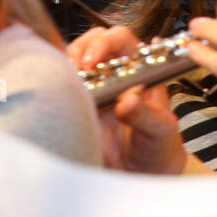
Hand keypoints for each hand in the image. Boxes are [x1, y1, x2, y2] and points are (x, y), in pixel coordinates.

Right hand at [67, 25, 187, 173]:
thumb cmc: (158, 149)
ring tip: (67, 81)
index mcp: (139, 71)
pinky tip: (57, 94)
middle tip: (78, 69)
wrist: (143, 176)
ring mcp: (94, 87)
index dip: (105, 43)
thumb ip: (147, 116)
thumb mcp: (160, 133)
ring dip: (66, 65)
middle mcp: (113, 74)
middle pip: (92, 42)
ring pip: (74, 60)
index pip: (121, 40)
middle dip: (81, 49)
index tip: (93, 60)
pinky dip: (56, 83)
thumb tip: (130, 100)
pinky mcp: (77, 102)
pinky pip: (62, 85)